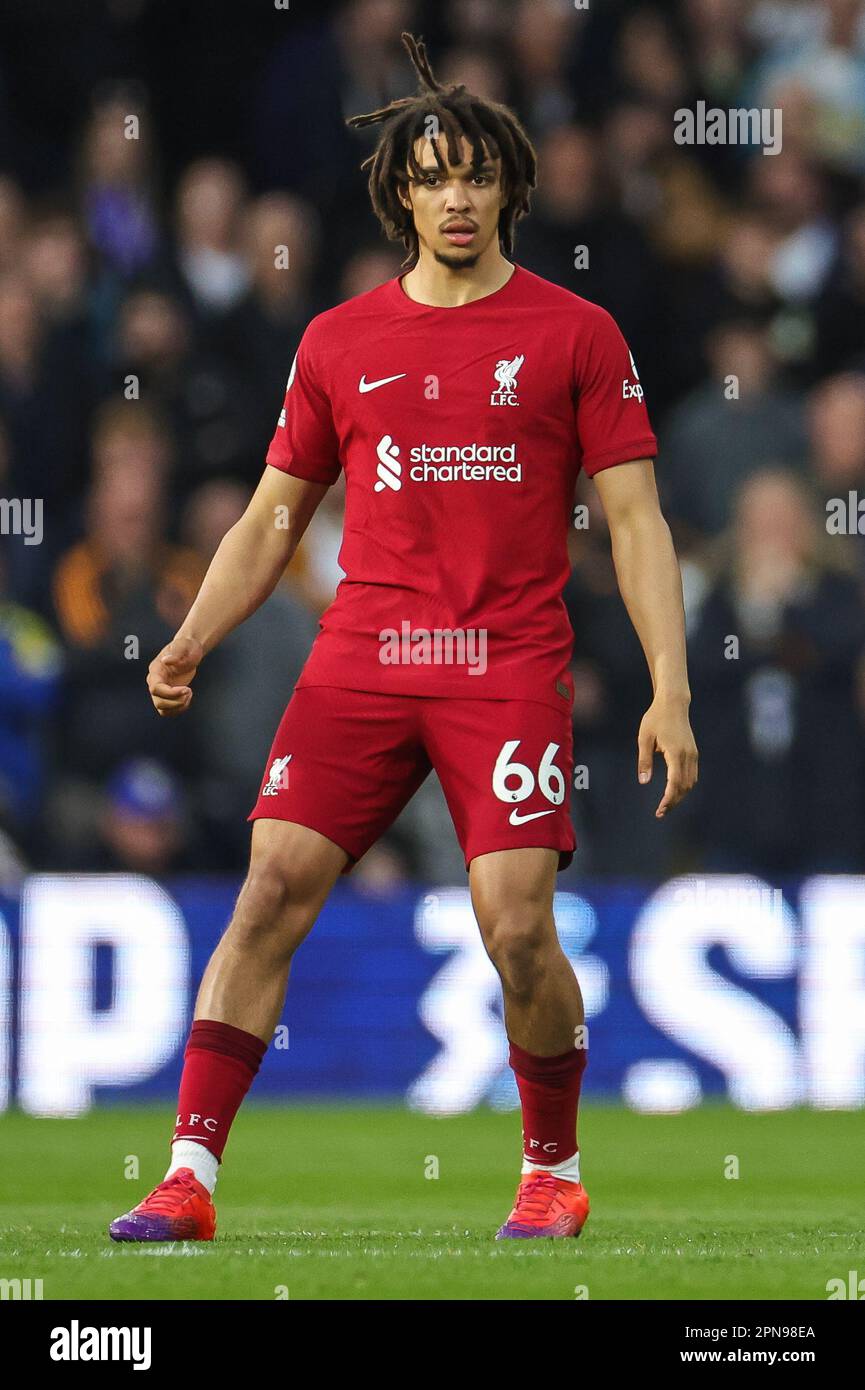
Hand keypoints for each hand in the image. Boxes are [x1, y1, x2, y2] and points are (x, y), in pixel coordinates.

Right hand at [147, 635, 203, 717]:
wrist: (189, 651)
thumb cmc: (187, 647)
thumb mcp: (184, 646)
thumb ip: (176, 653)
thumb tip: (166, 661)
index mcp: (156, 670)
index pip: (156, 688)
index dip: (171, 693)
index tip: (187, 689)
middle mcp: (154, 681)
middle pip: (158, 702)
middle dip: (176, 702)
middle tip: (190, 691)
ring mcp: (160, 690)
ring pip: (162, 709)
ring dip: (178, 707)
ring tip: (189, 694)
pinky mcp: (167, 696)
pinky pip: (168, 711)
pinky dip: (179, 709)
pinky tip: (188, 698)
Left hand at [637, 696, 697, 817]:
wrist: (673, 704)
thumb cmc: (655, 719)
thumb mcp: (644, 738)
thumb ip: (644, 761)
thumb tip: (643, 782)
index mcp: (675, 753)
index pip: (675, 783)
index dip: (668, 799)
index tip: (659, 810)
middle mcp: (688, 755)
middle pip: (684, 787)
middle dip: (673, 802)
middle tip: (660, 812)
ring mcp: (693, 754)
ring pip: (690, 782)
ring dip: (680, 795)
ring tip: (666, 805)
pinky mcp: (693, 753)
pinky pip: (692, 775)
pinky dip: (684, 786)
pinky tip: (674, 792)